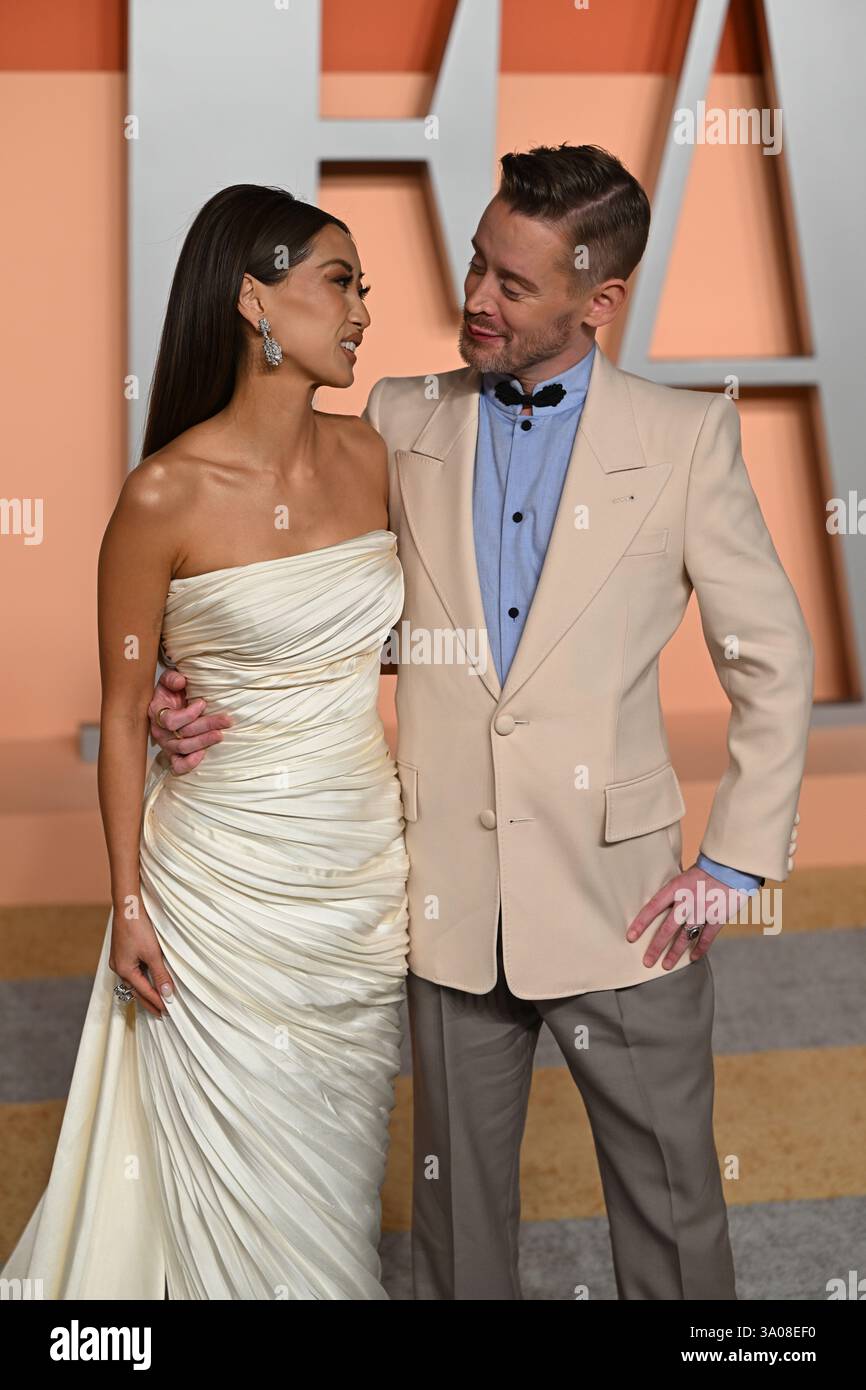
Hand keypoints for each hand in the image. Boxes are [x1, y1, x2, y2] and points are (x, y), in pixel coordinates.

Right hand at [109, 901, 175, 1017]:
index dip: (157, 1002)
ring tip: (156, 1001)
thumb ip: (161, 975)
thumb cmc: (139, 928)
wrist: (128, 907)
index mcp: (124, 970)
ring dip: (145, 991)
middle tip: (161, 1014)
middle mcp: (118, 968)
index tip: (168, 1012)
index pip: (144, 992)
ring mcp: (118, 960)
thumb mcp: (153, 954)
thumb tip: (168, 994)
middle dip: (149, 1002)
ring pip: (134, 982)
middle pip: (136, 991)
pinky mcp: (121, 953)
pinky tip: (148, 981)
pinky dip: (142, 979)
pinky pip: (132, 972)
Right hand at [147, 669, 231, 773]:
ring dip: (204, 741)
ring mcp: (166, 744)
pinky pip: (178, 764)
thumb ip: (172, 678)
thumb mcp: (169, 679)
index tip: (203, 703)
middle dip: (206, 726)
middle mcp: (160, 731)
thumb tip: (180, 682)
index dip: (188, 714)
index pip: (171, 720)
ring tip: (221, 734)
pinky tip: (203, 754)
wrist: (170, 702)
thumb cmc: (171, 691)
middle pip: (182, 735)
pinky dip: (189, 763)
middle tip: (226, 720)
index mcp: (156, 712)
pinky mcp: (173, 753)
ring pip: (184, 748)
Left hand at [625, 863, 747, 969]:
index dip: (641, 923)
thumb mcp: (685, 874)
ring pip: (685, 936)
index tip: (631, 937)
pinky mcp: (718, 917)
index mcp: (676, 888)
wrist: (731, 866)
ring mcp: (702, 910)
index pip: (653, 907)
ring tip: (666, 965)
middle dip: (656, 946)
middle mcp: (687, 901)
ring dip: (675, 952)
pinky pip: (707, 937)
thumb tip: (661, 900)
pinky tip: (693, 958)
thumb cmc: (707, 868)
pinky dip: (700, 948)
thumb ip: (674, 889)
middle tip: (647, 961)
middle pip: (667, 928)